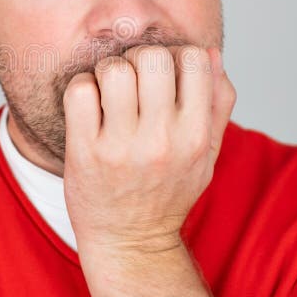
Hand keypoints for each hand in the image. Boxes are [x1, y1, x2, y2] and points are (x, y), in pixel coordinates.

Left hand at [62, 45, 235, 253]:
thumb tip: (211, 53)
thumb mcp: (206, 154)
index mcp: (194, 136)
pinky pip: (79, 90)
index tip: (164, 75)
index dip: (175, 56)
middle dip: (139, 58)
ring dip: (109, 71)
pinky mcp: (84, 151)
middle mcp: (160, 140)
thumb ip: (217, 104)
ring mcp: (120, 146)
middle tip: (133, 80)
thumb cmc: (168, 192)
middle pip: (152, 56)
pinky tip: (89, 105)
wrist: (128, 242)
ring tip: (109, 93)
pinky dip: (82, 87)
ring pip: (114, 69)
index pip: (193, 58)